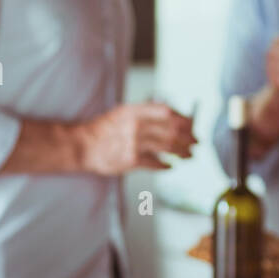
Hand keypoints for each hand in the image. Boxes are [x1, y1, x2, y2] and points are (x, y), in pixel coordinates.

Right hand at [79, 101, 196, 174]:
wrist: (82, 145)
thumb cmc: (103, 129)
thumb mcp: (123, 112)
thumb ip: (145, 113)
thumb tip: (172, 117)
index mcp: (135, 111)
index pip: (167, 112)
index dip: (183, 119)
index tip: (192, 125)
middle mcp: (136, 125)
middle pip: (172, 130)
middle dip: (188, 137)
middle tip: (196, 142)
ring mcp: (134, 143)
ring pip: (167, 147)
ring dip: (182, 152)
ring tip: (189, 155)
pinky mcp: (131, 160)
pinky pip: (156, 163)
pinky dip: (166, 165)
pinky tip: (171, 166)